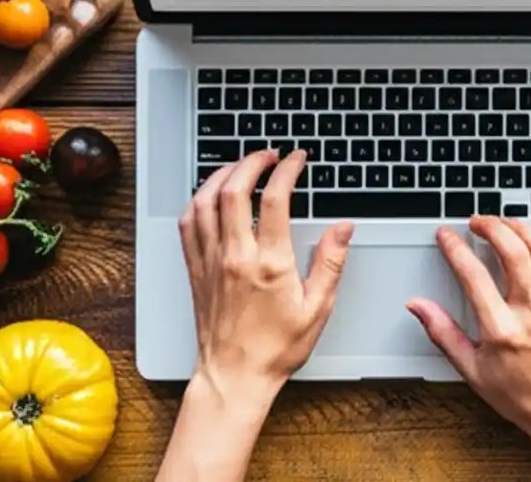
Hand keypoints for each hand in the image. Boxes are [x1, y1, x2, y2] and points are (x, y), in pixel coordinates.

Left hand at [159, 148, 353, 481]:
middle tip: (268, 155)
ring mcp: (210, 261)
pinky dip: (198, 199)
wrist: (234, 376)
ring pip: (205, 200)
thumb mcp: (317, 308)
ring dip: (222, 174)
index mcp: (269, 264)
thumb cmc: (275, 348)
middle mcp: (235, 256)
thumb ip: (331, 262)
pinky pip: (188, 223)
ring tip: (240, 166)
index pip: (276, 198)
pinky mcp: (195, 269)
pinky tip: (210, 194)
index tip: (297, 159)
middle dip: (252, 161)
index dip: (287, 169)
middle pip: (234, 189)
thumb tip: (342, 228)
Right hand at [408, 217, 530, 481]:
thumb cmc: (522, 398)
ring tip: (506, 223)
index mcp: (501, 330)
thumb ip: (443, 333)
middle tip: (477, 221)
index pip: (472, 275)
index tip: (446, 235)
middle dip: (491, 226)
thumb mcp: (472, 371)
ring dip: (522, 228)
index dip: (455, 248)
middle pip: (512, 252)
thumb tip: (417, 306)